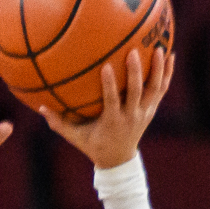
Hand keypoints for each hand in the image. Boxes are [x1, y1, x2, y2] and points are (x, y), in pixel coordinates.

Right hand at [39, 46, 173, 170]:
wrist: (119, 159)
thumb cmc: (94, 145)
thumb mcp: (76, 137)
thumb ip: (58, 123)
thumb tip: (39, 107)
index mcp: (113, 121)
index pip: (112, 100)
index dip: (111, 84)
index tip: (107, 66)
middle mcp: (132, 116)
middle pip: (137, 92)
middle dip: (136, 72)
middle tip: (134, 51)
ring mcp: (144, 113)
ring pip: (155, 89)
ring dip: (158, 69)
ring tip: (160, 48)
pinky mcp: (152, 109)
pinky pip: (162, 89)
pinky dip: (167, 73)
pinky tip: (170, 54)